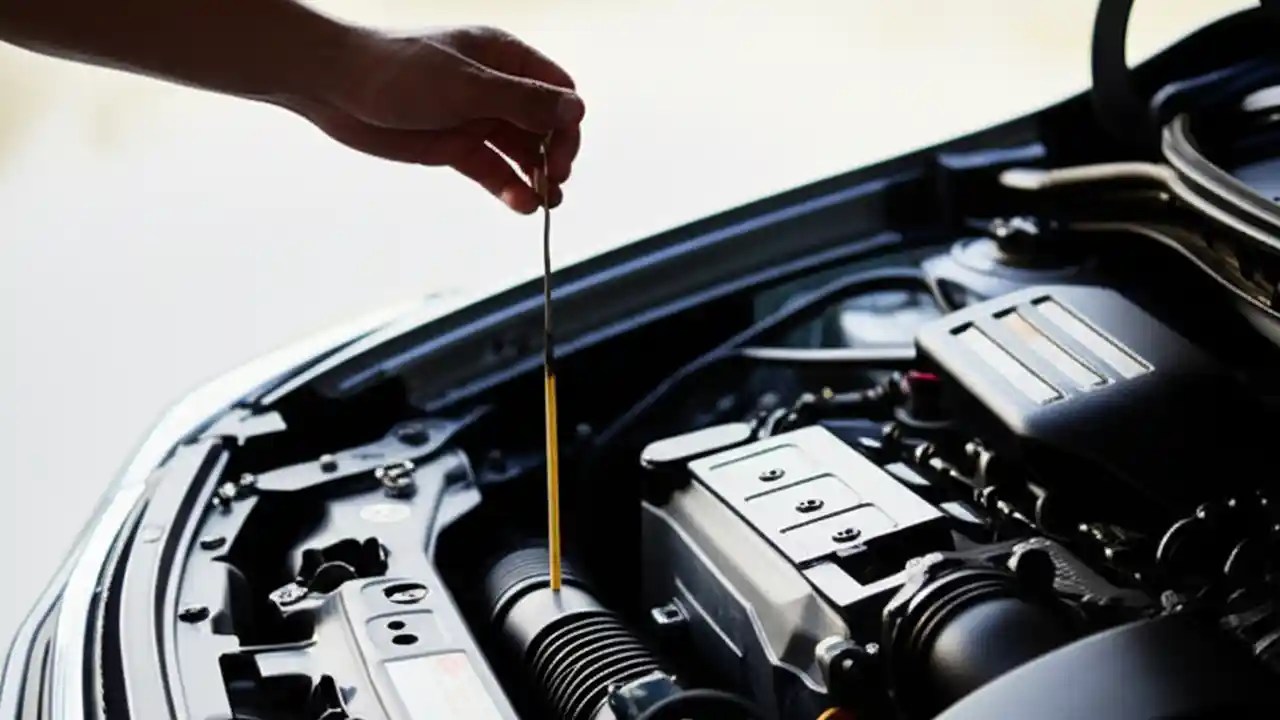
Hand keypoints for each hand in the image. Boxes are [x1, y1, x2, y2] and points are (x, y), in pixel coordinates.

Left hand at [291, 25, 584, 212]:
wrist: (333, 86)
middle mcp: (495, 87)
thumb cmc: (395, 70)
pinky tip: (522, 205)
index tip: (561, 154)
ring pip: (520, 152)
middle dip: (554, 155)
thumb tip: (575, 110)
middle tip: (553, 181)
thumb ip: (522, 101)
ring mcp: (475, 118)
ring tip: (545, 203)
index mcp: (503, 57)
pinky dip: (509, 188)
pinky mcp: (454, 146)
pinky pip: (493, 170)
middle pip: (544, 125)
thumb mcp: (466, 86)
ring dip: (536, 177)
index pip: (557, 91)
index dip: (567, 124)